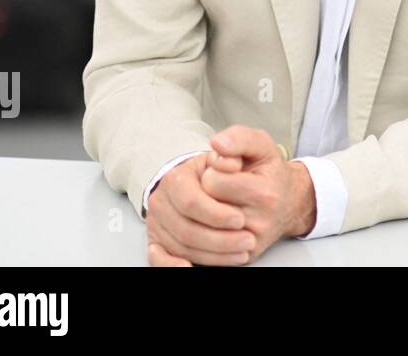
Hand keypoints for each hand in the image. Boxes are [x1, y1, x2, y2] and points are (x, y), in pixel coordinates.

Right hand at [145, 151, 254, 266]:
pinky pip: (158, 258)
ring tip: (242, 252)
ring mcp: (159, 221)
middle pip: (186, 228)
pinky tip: (189, 267)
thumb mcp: (248, 147)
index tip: (241, 218)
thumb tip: (221, 146)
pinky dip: (171, 266)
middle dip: (220, 238)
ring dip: (213, 254)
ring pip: (181, 246)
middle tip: (248, 239)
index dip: (218, 213)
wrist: (224, 180)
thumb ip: (239, 141)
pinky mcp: (159, 240)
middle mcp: (163, 199)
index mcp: (179, 175)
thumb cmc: (238, 168)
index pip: (193, 200)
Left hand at [199, 125, 316, 259]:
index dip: (212, 172)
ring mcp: (251, 242)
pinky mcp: (244, 256)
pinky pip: (209, 248)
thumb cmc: (270, 172)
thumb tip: (217, 144)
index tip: (224, 170)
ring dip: (205, 213)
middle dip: (207, 192)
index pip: (213, 181)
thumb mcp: (260, 145)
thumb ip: (238, 138)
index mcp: (263, 192)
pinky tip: (218, 221)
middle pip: (206, 206)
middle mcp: (260, 221)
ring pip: (204, 229)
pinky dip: (207, 233)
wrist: (291, 202)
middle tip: (221, 187)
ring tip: (220, 202)